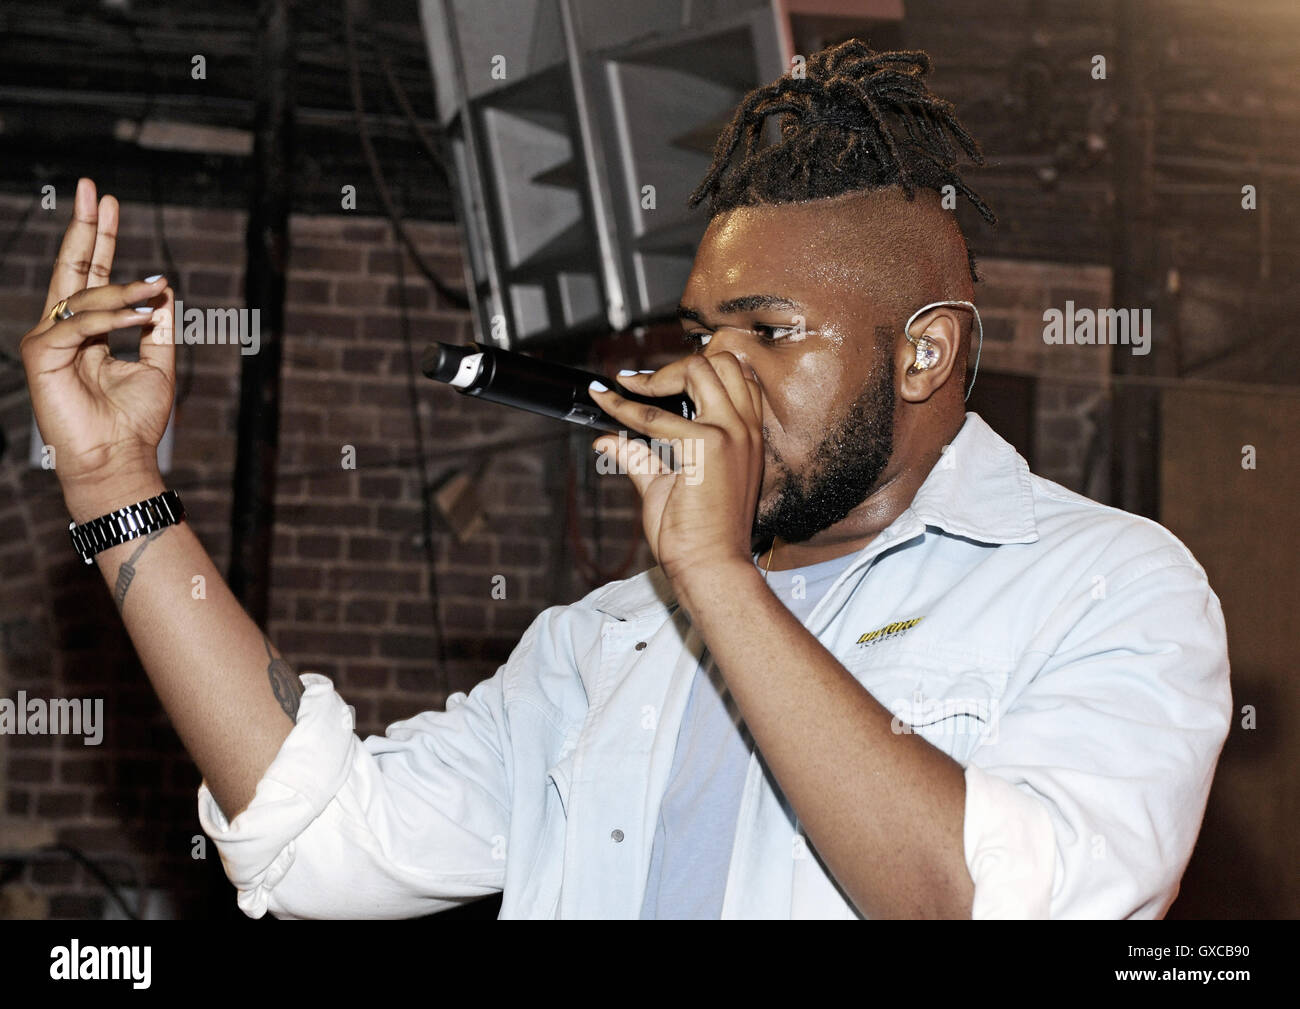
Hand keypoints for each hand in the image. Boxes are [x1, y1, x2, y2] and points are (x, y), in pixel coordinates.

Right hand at [19, 178, 174, 518]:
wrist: (119, 458)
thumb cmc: (135, 420)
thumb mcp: (158, 364)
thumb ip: (159, 326)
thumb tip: (164, 285)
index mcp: (90, 331)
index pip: (92, 274)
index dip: (101, 238)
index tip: (108, 201)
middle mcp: (64, 330)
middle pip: (73, 268)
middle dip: (86, 228)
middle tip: (95, 190)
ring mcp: (48, 341)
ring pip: (85, 296)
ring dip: (125, 288)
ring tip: (157, 286)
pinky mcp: (41, 355)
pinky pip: (79, 324)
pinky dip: (112, 318)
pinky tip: (141, 315)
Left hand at [589, 352, 763, 591]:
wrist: (710, 568)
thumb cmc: (697, 537)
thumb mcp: (666, 486)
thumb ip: (640, 458)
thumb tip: (606, 440)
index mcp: (747, 437)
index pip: (735, 379)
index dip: (695, 370)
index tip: (654, 379)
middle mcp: (745, 430)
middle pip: (720, 363)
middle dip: (676, 366)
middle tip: (640, 384)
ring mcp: (729, 434)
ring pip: (698, 370)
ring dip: (656, 376)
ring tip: (625, 389)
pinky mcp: (706, 446)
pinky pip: (654, 416)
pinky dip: (622, 407)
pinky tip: (603, 404)